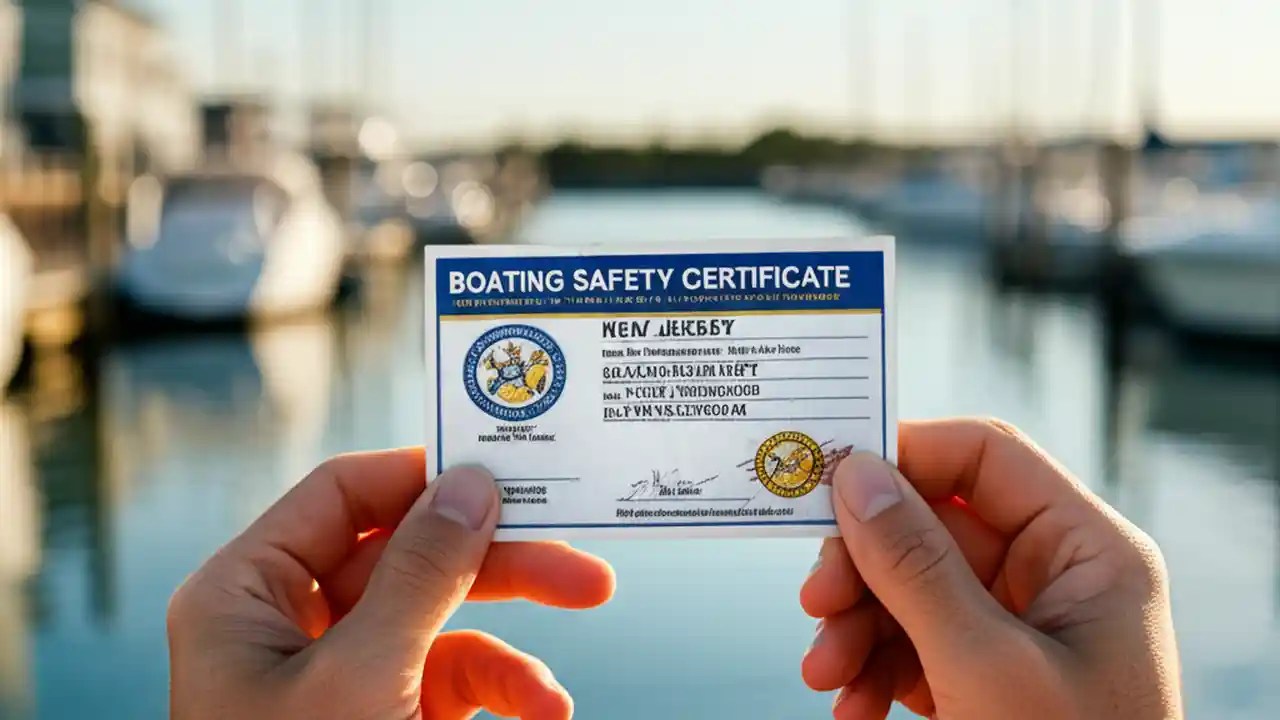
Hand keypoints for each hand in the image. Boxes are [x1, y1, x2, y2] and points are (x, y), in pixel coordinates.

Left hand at [168, 449, 614, 719]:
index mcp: (246, 595)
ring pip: (441, 622)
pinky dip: (501, 694)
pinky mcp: (381, 717)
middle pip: (408, 557)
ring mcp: (339, 674)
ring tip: (558, 696)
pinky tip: (540, 715)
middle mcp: (289, 625)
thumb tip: (470, 485)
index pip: (342, 497)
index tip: (506, 469)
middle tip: (582, 570)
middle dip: (498, 568)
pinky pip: (451, 683)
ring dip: (511, 649)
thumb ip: (422, 573)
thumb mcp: (363, 675)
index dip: (423, 477)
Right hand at [800, 419, 1181, 718]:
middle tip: (815, 602)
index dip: (903, 456)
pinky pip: (911, 644)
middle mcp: (1054, 581)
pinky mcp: (983, 678)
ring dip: (856, 628)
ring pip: (909, 588)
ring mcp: (1017, 631)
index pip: (985, 458)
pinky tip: (852, 706)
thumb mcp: (984, 665)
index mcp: (1088, 553)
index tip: (827, 480)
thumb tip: (856, 475)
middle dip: (864, 569)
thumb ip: (915, 565)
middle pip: (930, 526)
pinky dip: (872, 670)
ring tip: (827, 678)